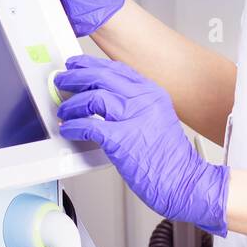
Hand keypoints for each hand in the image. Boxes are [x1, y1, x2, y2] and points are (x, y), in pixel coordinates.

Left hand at [55, 55, 228, 236]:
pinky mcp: (122, 140)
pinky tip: (68, 129)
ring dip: (72, 104)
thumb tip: (105, 99)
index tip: (78, 65)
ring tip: (64, 110)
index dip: (93, 64)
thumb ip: (136, 106)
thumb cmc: (169, 159)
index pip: (118, 69)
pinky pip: (89, 125)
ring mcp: (133, 118)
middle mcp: (144, 101)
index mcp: (152, 94)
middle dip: (76, 76)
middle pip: (102, 77)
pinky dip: (73, 126)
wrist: (183, 182)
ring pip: (93, 97)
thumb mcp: (158, 120)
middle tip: (62, 80)